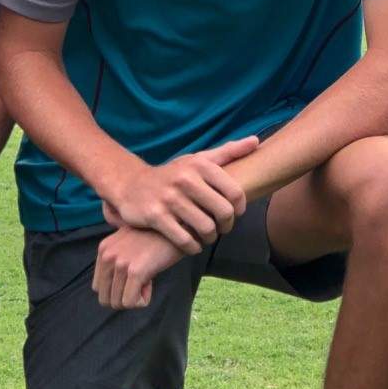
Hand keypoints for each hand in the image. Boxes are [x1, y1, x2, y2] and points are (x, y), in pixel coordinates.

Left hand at [91, 226, 182, 309]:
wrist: (177, 228)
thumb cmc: (157, 237)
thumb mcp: (128, 242)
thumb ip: (116, 258)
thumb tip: (113, 287)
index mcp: (104, 249)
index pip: (98, 287)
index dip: (117, 288)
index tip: (133, 277)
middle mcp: (107, 256)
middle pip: (105, 298)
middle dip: (123, 297)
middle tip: (140, 282)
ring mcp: (120, 263)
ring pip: (118, 303)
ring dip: (135, 298)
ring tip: (147, 279)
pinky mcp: (135, 271)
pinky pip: (130, 303)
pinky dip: (143, 300)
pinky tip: (151, 283)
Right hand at [102, 138, 257, 253]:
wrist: (131, 185)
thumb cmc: (173, 174)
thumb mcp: (198, 159)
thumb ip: (228, 151)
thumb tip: (256, 141)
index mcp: (200, 165)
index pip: (235, 193)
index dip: (240, 209)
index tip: (234, 214)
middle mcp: (185, 179)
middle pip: (223, 212)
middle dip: (226, 226)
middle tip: (221, 229)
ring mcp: (170, 198)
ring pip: (206, 228)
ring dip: (210, 237)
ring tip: (207, 236)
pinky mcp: (156, 216)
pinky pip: (185, 240)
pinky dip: (193, 247)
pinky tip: (192, 244)